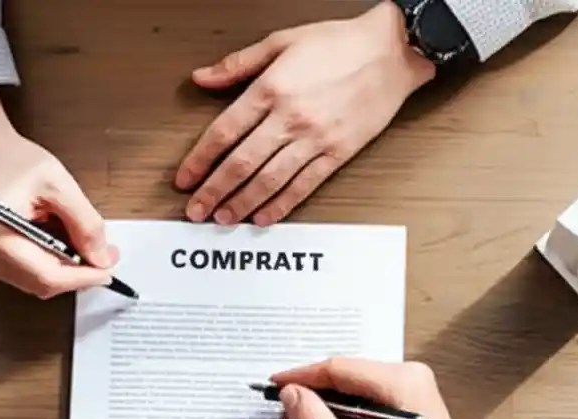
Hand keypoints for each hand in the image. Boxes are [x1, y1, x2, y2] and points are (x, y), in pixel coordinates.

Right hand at [0, 89, 116, 298]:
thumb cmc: (6, 157)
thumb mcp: (57, 184)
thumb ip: (84, 223)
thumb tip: (101, 256)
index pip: (48, 277)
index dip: (83, 277)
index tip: (106, 270)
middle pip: (41, 284)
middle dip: (75, 274)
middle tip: (99, 254)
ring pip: (32, 282)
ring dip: (60, 268)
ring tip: (73, 240)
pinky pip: (20, 272)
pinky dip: (43, 262)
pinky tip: (51, 241)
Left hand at [175, 2, 434, 226]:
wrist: (391, 51)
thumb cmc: (340, 43)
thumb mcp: (282, 41)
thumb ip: (238, 63)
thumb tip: (202, 77)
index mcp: (271, 88)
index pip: (224, 132)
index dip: (200, 160)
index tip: (185, 178)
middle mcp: (291, 117)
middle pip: (242, 163)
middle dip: (214, 191)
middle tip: (196, 210)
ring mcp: (315, 138)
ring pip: (270, 180)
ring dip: (242, 203)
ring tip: (223, 218)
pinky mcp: (338, 153)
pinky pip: (304, 185)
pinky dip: (281, 204)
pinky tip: (264, 216)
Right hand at [272, 358, 526, 418]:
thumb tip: (290, 395)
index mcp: (400, 382)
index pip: (338, 369)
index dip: (301, 376)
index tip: (274, 385)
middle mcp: (411, 373)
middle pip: (347, 372)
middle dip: (314, 388)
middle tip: (284, 405)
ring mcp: (416, 384)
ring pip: (358, 382)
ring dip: (331, 398)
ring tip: (303, 416)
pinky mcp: (415, 397)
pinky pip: (371, 391)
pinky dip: (349, 404)